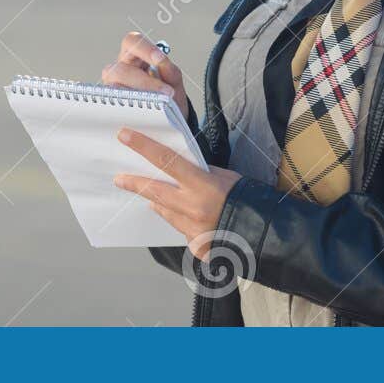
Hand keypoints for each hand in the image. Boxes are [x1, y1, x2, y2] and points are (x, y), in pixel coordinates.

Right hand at [101, 31, 188, 119]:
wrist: (167, 117)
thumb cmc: (167, 94)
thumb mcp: (174, 81)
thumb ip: (170, 72)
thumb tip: (162, 62)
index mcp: (133, 55)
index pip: (131, 41)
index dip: (143, 48)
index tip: (159, 58)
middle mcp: (119, 69)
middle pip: (120, 69)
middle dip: (144, 82)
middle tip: (166, 93)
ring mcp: (112, 88)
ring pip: (113, 89)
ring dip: (135, 98)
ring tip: (155, 106)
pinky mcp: (111, 105)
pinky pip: (114, 107)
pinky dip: (129, 110)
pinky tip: (143, 114)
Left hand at [114, 129, 241, 257]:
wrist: (264, 232)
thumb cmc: (247, 198)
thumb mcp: (224, 177)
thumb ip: (199, 173)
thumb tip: (178, 170)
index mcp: (202, 186)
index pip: (166, 161)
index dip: (143, 147)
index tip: (125, 136)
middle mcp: (193, 209)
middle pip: (155, 192)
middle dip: (134, 183)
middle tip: (119, 178)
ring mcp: (193, 230)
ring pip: (166, 212)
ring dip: (158, 202)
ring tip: (153, 196)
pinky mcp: (196, 246)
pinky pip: (181, 229)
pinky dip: (180, 220)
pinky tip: (187, 216)